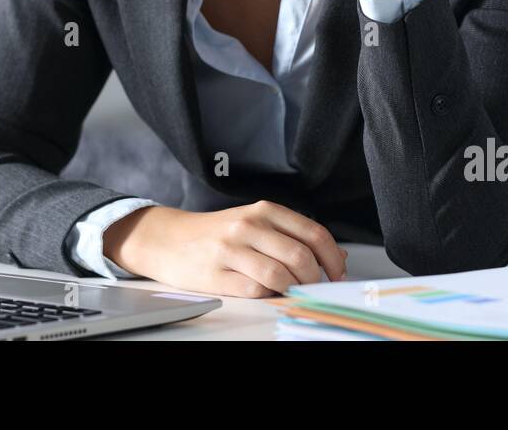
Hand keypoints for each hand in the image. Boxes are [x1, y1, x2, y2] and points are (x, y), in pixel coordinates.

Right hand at [104, 200, 348, 297]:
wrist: (169, 239)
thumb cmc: (217, 233)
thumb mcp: (256, 223)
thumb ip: (293, 234)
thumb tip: (337, 256)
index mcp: (264, 210)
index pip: (313, 233)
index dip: (332, 258)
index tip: (338, 274)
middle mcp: (248, 225)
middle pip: (300, 257)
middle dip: (314, 278)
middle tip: (313, 287)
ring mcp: (231, 250)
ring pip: (279, 276)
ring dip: (292, 290)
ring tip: (290, 291)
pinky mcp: (217, 275)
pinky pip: (255, 291)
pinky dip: (268, 297)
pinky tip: (265, 292)